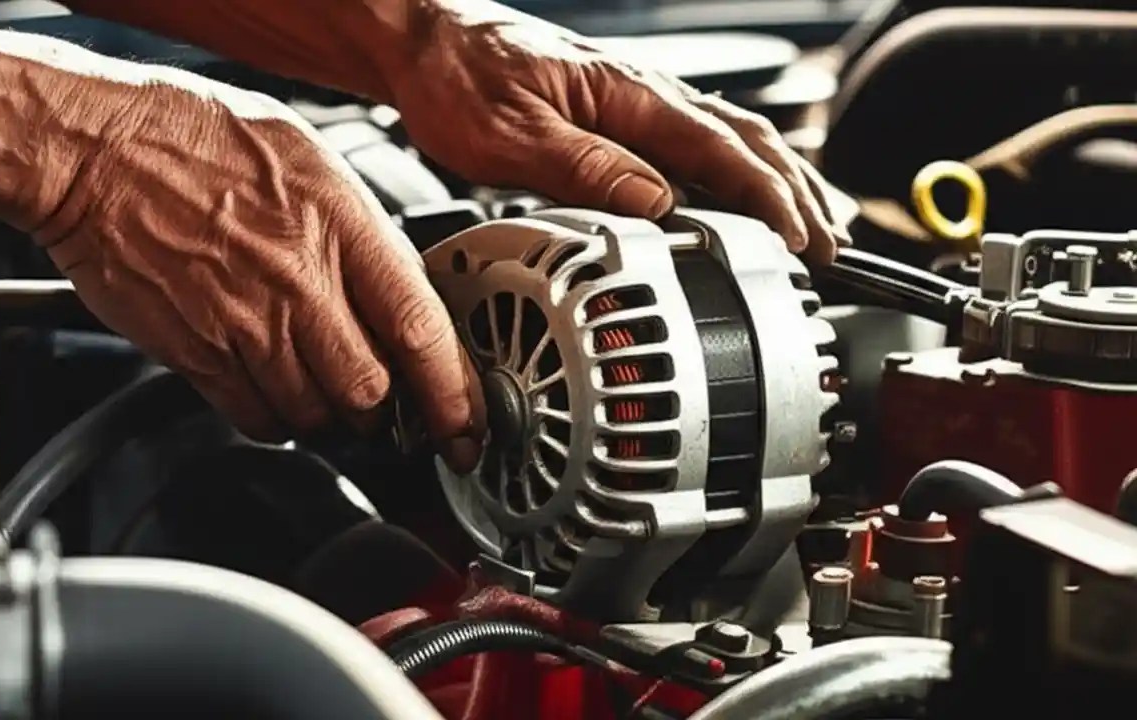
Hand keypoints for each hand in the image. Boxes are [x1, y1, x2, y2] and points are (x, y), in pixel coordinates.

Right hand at [32, 77, 484, 470]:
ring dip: (330, 419)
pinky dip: (275, 421)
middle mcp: (299, 282)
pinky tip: (272, 391)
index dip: (455, 394)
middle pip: (371, 393)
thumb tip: (403, 286)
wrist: (92, 150)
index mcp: (340, 226)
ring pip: (315, 416)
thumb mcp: (309, 159)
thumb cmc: (194, 139)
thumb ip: (363, 230)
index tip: (468, 426)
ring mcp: (246, 324)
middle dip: (389, 416)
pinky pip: (256, 419)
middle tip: (389, 410)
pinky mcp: (197, 354)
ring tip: (323, 390)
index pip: (420, 330)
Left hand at [383, 1, 844, 262]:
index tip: (801, 239)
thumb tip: (656, 204)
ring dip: (780, 181)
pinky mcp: (621, 111)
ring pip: (731, 138)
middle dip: (797, 194)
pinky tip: (744, 193)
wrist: (424, 40)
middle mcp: (644, 92)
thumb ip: (587, 168)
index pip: (720, 150)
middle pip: (746, 141)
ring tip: (814, 222)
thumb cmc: (458, 76)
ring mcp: (636, 99)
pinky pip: (700, 141)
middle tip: (831, 245)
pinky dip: (739, 170)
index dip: (767, 199)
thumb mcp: (511, 136)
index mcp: (626, 94)